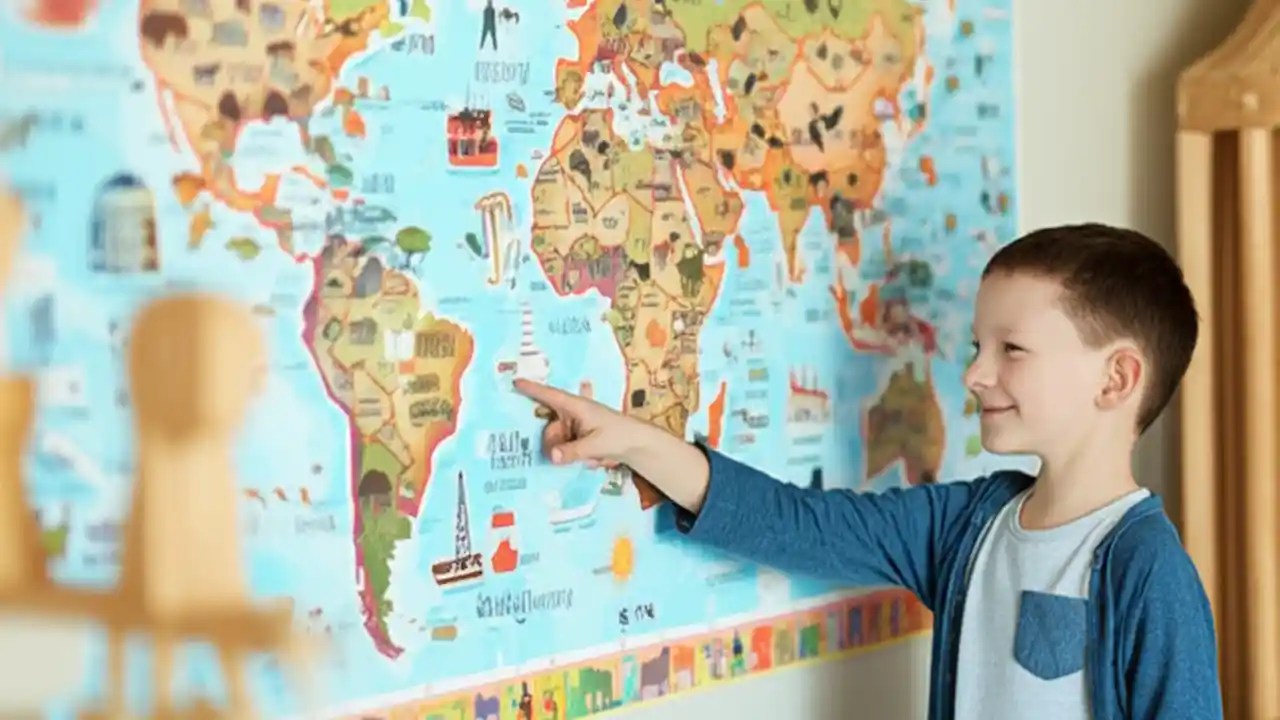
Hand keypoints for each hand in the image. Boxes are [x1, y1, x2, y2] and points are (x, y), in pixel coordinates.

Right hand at [512, 378, 642, 468]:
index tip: (515, 382)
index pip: (551, 396)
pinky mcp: (577, 438)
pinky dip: (571, 455)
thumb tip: (551, 456)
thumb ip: (573, 451)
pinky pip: (564, 447)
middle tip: (559, 456)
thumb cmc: (619, 436)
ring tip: (587, 457)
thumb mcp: (596, 445)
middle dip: (552, 443)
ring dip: (565, 452)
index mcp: (576, 406)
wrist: (637, 444)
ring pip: (555, 441)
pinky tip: (589, 459)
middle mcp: (572, 414)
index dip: (533, 390)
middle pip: (549, 428)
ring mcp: (574, 426)